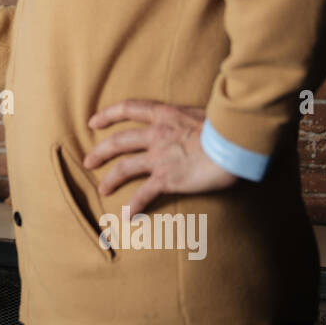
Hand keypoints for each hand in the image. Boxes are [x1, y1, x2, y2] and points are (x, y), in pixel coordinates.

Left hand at [83, 99, 238, 214]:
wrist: (236, 141)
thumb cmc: (228, 127)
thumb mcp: (202, 113)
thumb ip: (188, 119)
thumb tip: (191, 123)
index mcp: (165, 115)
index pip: (129, 109)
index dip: (108, 115)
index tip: (93, 121)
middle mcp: (157, 134)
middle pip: (118, 141)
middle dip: (100, 152)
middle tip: (89, 161)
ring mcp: (160, 157)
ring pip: (124, 167)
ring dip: (110, 179)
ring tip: (102, 190)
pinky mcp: (168, 178)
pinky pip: (144, 193)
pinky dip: (133, 205)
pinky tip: (126, 215)